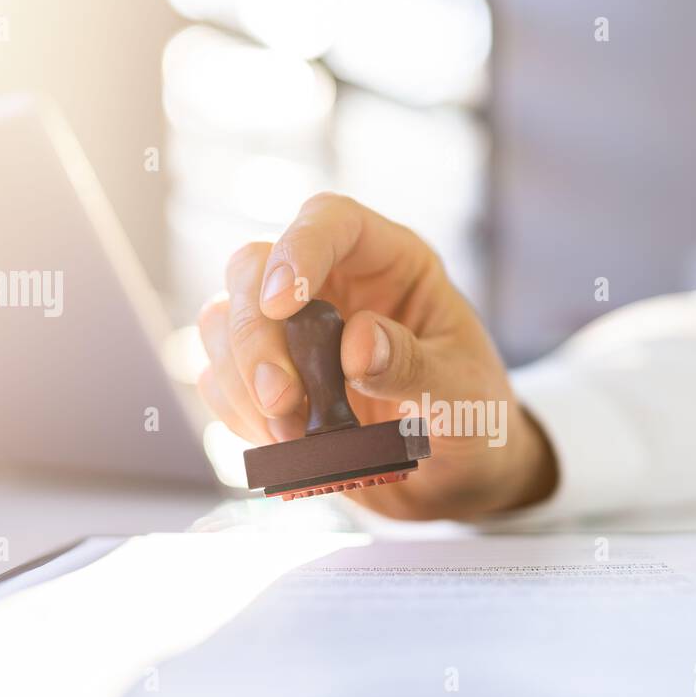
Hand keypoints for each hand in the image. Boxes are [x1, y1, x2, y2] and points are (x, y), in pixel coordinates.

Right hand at [196, 193, 556, 519]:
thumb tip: (356, 345)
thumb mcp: (464, 393)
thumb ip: (415, 366)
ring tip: (291, 435)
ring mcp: (292, 333)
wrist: (458, 476)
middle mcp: (332, 285)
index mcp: (389, 263)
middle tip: (282, 399)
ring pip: (224, 322)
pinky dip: (239, 414)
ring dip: (241, 380)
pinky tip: (284, 443)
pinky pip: (220, 380)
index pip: (330, 220)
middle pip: (253, 268)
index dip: (299, 248)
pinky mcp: (268, 381)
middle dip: (255, 335)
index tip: (284, 303)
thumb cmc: (475, 417)